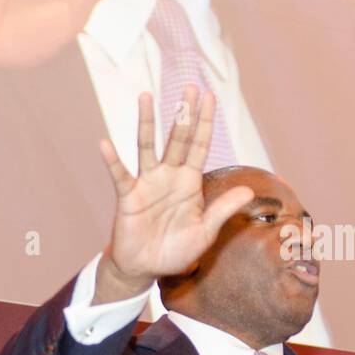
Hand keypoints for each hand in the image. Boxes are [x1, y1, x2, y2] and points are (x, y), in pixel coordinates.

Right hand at [95, 87, 254, 300]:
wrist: (147, 268)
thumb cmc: (176, 249)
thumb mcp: (205, 231)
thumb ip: (223, 209)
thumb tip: (249, 190)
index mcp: (189, 182)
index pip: (200, 146)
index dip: (205, 123)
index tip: (210, 97)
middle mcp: (168, 176)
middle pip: (178, 139)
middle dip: (184, 114)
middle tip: (190, 87)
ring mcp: (147, 183)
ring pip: (147, 147)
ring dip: (147, 122)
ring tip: (146, 97)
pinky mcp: (128, 196)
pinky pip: (120, 175)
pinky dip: (113, 160)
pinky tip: (106, 144)